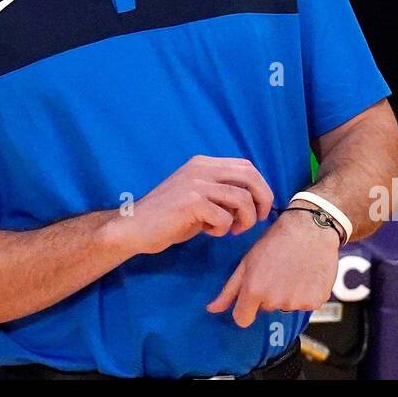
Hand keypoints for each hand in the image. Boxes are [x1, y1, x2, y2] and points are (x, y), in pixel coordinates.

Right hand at [113, 155, 273, 255]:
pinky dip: (223, 229)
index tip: (259, 209)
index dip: (261, 188)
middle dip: (262, 201)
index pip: (247, 166)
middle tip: (256, 220)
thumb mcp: (198, 196)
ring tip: (231, 230)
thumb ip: (221, 192)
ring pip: (242, 198)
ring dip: (244, 220)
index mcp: (204, 164)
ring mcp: (195, 184)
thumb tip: (254, 200)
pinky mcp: (191, 202)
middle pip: (250, 176)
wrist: (135, 226)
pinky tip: (209, 233)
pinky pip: (224, 217)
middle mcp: (201, 168)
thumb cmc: (169, 216)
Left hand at [206, 207, 339, 326]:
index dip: (245, 308)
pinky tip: (307, 275)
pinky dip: (307, 293)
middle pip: (266, 309)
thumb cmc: (276, 241)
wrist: (310, 228)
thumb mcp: (247, 261)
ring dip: (288, 293)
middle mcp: (275, 301)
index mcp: (255, 291)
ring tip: (293, 270)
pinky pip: (307, 304)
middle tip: (276, 272)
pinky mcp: (316, 301)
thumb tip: (211, 309)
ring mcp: (297, 302)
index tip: (253, 295)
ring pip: (287, 306)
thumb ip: (229, 290)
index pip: (242, 319)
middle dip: (269, 294)